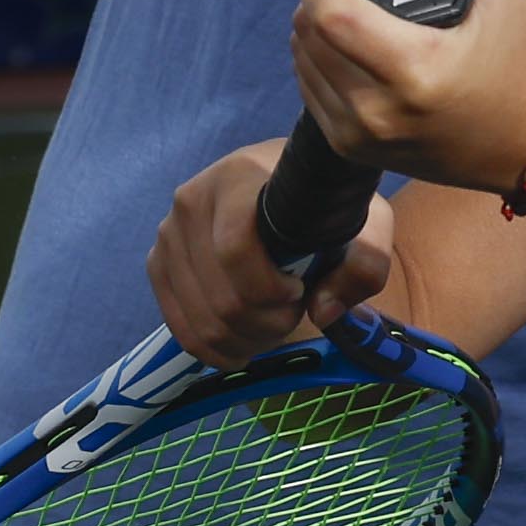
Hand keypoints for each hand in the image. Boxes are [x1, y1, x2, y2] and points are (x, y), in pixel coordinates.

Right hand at [153, 140, 387, 359]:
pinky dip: (214, 348)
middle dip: (267, 323)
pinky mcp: (157, 262)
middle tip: (294, 313)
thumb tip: (322, 311)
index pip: (235, 250)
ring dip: (245, 339)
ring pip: (201, 319)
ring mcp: (169, 233)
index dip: (270, 289)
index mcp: (238, 177)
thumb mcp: (368, 223)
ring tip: (274, 324)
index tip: (300, 289)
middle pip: (222, 296)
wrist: (285, 190)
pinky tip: (244, 344)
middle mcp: (192, 200)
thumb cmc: (325, 206)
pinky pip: (178, 326)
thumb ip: (365, 263)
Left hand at [290, 0, 525, 191]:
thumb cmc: (518, 52)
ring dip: (316, 31)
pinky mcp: (351, 149)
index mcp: (415, 67)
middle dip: (319, 1)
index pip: (329, 15)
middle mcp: (377, 109)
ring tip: (355, 22)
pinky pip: (309, 91)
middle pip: (307, 36)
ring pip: (301, 62)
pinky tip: (352, 54)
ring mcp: (358, 135)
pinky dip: (320, 63)